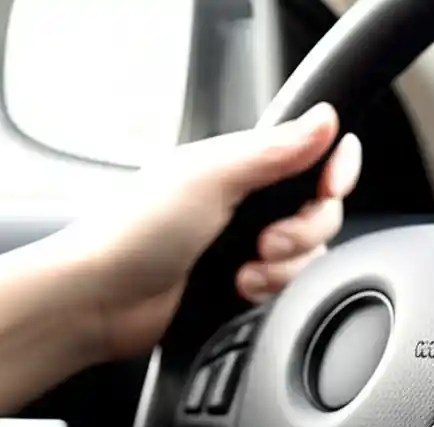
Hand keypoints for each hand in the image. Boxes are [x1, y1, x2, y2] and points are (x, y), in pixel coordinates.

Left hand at [71, 102, 361, 359]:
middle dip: (305, 232)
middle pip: (322, 214)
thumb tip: (325, 119)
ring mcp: (248, 249)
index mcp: (242, 166)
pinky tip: (242, 293)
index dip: (335, 171)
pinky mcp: (245, 289)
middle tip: (267, 242)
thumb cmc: (133, 232)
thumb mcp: (208, 177)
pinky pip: (291, 291)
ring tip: (245, 275)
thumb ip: (273, 150)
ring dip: (286, 269)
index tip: (330, 187)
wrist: (98, 301)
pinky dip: (274, 294)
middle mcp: (249, 205)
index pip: (314, 158)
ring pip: (310, 257)